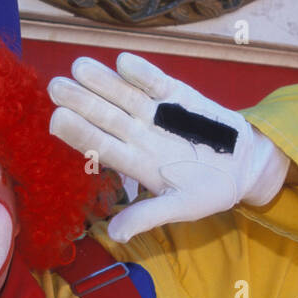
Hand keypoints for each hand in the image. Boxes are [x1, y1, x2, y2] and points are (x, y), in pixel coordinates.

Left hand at [48, 53, 289, 241]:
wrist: (242, 165)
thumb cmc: (207, 190)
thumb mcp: (180, 207)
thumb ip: (148, 216)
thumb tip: (116, 236)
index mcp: (135, 163)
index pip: (101, 146)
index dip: (80, 133)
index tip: (57, 120)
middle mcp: (138, 135)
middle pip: (106, 116)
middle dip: (81, 100)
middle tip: (54, 86)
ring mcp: (155, 113)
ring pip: (124, 95)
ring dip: (103, 81)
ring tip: (79, 66)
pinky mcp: (177, 95)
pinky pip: (156, 82)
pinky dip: (142, 73)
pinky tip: (123, 62)